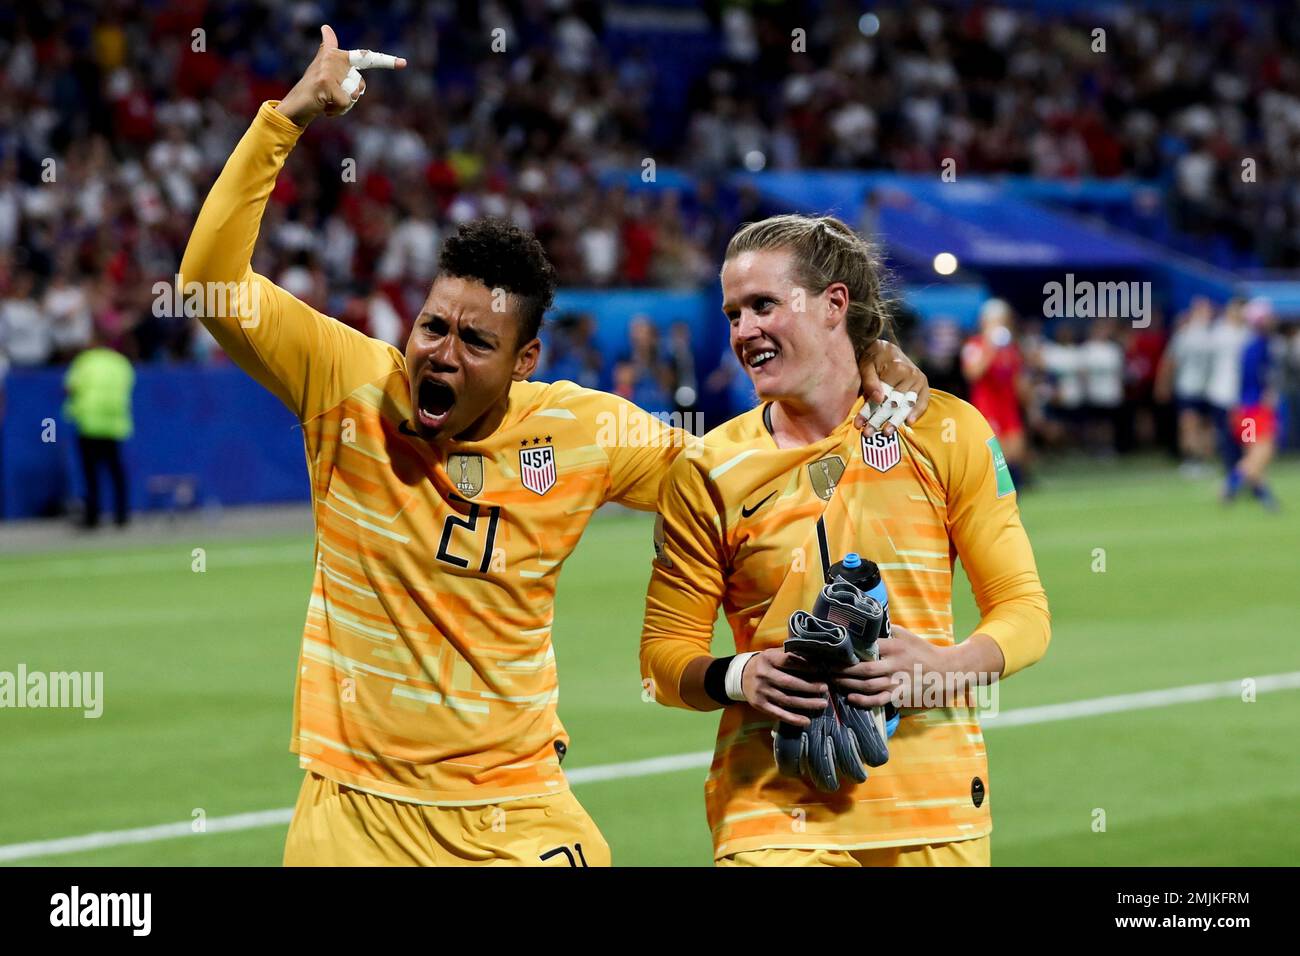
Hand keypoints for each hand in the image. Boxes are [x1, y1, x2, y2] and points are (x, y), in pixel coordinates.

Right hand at [276, 25, 405, 126]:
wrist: (295, 106)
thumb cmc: (314, 92)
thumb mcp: (324, 72)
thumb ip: (329, 50)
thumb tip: (326, 28)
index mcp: (336, 55)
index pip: (365, 57)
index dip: (386, 61)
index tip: (404, 64)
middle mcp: (332, 58)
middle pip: (360, 84)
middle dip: (350, 97)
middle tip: (331, 97)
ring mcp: (328, 69)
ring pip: (354, 94)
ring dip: (343, 105)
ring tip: (327, 102)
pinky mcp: (325, 83)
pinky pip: (346, 102)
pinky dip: (337, 111)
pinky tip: (325, 108)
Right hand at [741, 648, 827, 725]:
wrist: (741, 676)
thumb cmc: (765, 664)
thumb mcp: (773, 654)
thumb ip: (790, 655)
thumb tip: (815, 657)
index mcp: (768, 658)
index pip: (789, 661)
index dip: (806, 666)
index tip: (821, 670)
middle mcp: (763, 675)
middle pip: (789, 683)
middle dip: (809, 687)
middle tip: (825, 689)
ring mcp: (761, 691)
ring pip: (787, 700)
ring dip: (806, 703)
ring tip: (822, 704)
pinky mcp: (760, 705)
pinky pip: (778, 714)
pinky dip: (793, 718)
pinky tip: (806, 721)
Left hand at [833, 625, 962, 709]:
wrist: (944, 670)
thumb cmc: (921, 649)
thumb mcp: (906, 634)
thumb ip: (886, 629)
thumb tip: (864, 623)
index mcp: (895, 647)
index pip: (868, 647)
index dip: (849, 650)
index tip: (834, 650)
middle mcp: (895, 664)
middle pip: (864, 668)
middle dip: (843, 669)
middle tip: (827, 667)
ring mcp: (897, 681)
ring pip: (868, 685)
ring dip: (848, 684)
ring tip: (834, 680)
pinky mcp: (900, 695)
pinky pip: (879, 700)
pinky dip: (863, 701)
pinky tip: (850, 698)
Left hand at [853, 339, 929, 434]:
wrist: (887, 347)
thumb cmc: (873, 357)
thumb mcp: (866, 365)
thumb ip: (871, 381)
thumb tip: (879, 399)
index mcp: (898, 368)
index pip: (882, 395)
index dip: (869, 410)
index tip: (859, 424)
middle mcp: (912, 375)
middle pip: (894, 402)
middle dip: (880, 419)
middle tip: (869, 433)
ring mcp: (919, 380)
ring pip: (906, 405)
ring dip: (896, 420)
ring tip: (886, 433)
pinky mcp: (923, 385)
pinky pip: (923, 401)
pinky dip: (916, 412)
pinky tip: (909, 423)